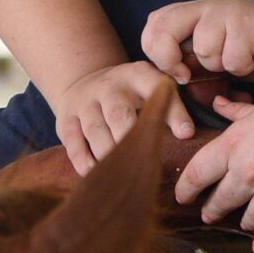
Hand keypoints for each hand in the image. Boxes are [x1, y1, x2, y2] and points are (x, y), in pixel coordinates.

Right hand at [53, 58, 192, 174]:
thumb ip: (169, 104)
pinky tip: (96, 174)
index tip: (186, 134)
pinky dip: (84, 161)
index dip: (172, 112)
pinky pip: (73, 143)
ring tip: (123, 176)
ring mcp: (84, 103)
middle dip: (132, 140)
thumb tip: (187, 132)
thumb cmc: (131, 94)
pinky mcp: (66, 119)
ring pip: (95, 131)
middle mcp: (109, 87)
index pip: (156, 89)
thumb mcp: (150, 87)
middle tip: (146, 164)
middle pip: (119, 114)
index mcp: (137, 76)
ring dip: (109, 155)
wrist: (86, 82)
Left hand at [140, 0, 253, 83]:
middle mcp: (207, 8)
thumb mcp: (219, 58)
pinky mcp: (249, 25)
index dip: (156, 52)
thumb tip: (176, 87)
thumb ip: (195, 67)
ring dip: (220, 66)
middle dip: (169, 58)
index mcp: (194, 12)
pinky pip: (232, 60)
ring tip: (240, 59)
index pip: (153, 24)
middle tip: (187, 74)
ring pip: (203, 50)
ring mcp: (227, 13)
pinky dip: (243, 68)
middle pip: (163, 28)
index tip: (176, 72)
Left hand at [172, 79, 253, 252]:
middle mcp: (248, 172)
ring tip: (240, 223)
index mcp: (234, 144)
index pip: (197, 174)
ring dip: (242, 222)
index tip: (182, 197)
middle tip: (208, 214)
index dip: (185, 190)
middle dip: (212, 209)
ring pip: (247, 219)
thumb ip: (236, 113)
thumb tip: (218, 105)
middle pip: (219, 201)